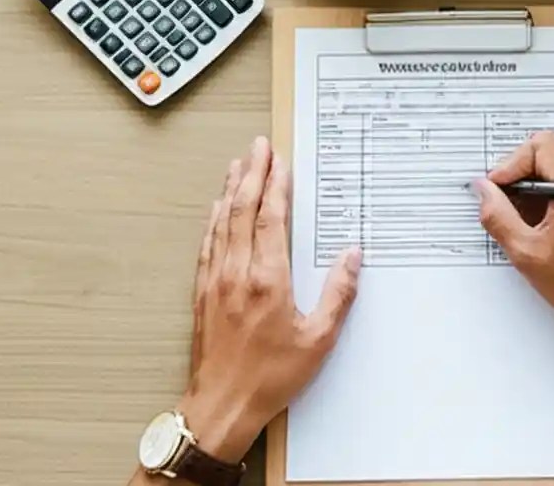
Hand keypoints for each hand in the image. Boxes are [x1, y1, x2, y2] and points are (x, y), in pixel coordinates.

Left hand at [179, 137, 361, 463]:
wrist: (221, 406)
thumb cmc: (269, 378)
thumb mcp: (318, 340)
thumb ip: (338, 294)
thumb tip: (352, 257)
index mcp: (268, 279)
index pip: (271, 218)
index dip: (275, 185)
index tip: (280, 161)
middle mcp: (236, 273)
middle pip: (242, 209)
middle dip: (251, 173)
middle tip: (259, 147)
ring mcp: (215, 281)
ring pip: (221, 222)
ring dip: (230, 190)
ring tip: (238, 165)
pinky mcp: (202, 293)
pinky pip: (207, 244)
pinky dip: (214, 220)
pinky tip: (217, 210)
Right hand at [471, 131, 553, 339]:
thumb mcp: (527, 253)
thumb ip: (498, 216)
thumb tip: (483, 190)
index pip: (541, 145)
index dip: (512, 163)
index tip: (498, 187)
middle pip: (550, 157)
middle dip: (521, 180)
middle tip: (506, 208)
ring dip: (537, 193)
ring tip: (528, 226)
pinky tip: (547, 231)